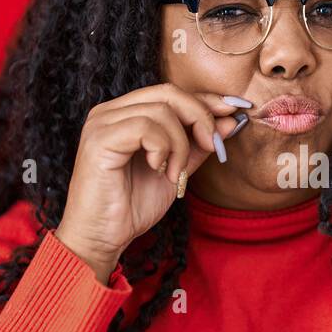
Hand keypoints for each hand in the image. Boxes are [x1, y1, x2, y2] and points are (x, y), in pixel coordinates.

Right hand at [54, 84, 247, 282]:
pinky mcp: (99, 139)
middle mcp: (110, 111)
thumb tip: (230, 120)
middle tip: (212, 146)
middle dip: (200, 118)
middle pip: (169, 93)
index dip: (205, 100)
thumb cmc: (132, 206)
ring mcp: (102, 123)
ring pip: (161, 110)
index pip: (171, 93)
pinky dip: (162, 148)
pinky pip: (144, 127)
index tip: (232, 112)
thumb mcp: (176, 169)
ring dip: (180, 144)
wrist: (103, 237)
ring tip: (174, 173)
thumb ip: (198, 144)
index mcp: (125, 114)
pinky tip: (157, 169)